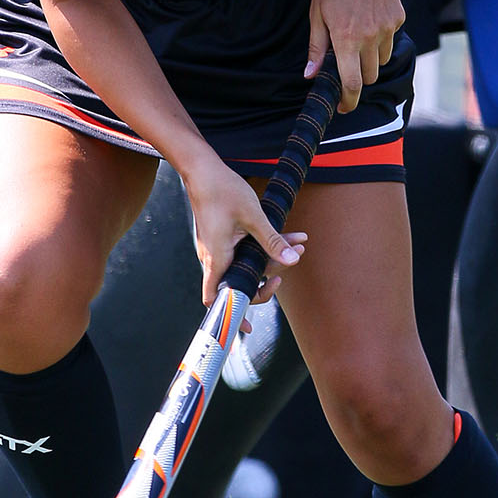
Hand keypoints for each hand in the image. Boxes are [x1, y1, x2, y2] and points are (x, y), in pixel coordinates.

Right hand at [182, 149, 306, 307]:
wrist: (202, 169)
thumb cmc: (222, 191)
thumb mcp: (254, 217)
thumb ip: (272, 241)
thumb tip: (292, 260)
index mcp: (217, 258)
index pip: (217, 298)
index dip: (230, 315)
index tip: (246, 327)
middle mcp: (213, 258)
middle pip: (240, 282)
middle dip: (268, 278)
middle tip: (286, 270)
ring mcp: (216, 248)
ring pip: (245, 264)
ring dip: (270, 257)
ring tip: (296, 244)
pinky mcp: (220, 238)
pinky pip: (242, 250)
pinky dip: (262, 246)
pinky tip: (286, 234)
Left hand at [305, 0, 403, 111]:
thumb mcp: (316, 13)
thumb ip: (316, 48)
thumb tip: (311, 76)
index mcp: (346, 39)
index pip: (352, 84)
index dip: (348, 101)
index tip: (343, 106)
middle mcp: (370, 38)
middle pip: (369, 77)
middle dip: (357, 77)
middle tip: (345, 64)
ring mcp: (387, 29)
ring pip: (381, 61)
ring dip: (369, 59)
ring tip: (356, 37)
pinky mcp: (398, 19)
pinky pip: (390, 40)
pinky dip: (380, 39)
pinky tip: (368, 18)